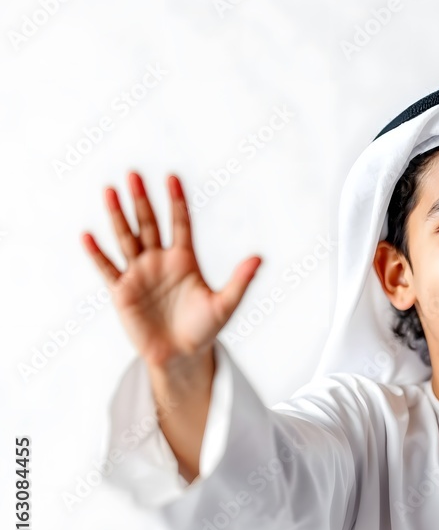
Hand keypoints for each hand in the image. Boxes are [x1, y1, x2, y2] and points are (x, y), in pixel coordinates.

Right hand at [81, 172, 260, 368]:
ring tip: (110, 191)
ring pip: (127, 239)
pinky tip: (88, 236)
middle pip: (149, 224)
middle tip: (134, 174)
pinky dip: (97, 254)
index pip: (180, 223)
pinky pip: (108, 269)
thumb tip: (259, 258)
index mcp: (185, 260)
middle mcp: (160, 261)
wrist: (181, 355)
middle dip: (142, 200)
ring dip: (118, 217)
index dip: (177, 202)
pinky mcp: (123, 292)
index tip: (172, 177)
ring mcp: (140, 274)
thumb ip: (240, 280)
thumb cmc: (205, 329)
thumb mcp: (225, 304)